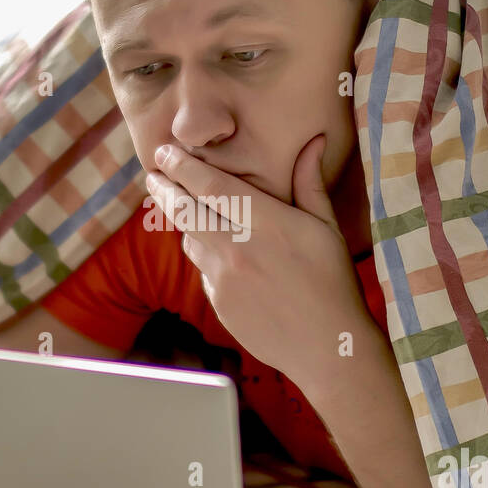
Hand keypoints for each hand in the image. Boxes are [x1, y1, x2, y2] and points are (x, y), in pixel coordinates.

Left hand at [144, 135, 374, 388]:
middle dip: (164, 187)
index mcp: (266, 222)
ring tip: (183, 207)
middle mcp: (237, 247)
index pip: (209, 185)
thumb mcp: (326, 228)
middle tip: (153, 173)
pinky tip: (221, 254)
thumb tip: (314, 140)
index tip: (164, 152)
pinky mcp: (218, 302)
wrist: (327, 347)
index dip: (181, 166)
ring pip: (189, 239)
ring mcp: (223, 278)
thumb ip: (310, 183)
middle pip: (183, 209)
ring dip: (184, 222)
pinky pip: (203, 270)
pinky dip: (206, 256)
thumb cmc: (333, 282)